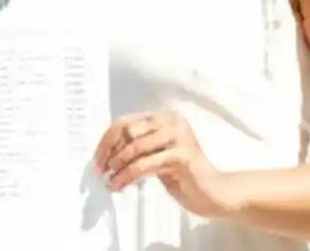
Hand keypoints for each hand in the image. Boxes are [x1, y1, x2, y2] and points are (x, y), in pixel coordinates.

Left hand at [93, 111, 240, 219]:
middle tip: (101, 170)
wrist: (213, 192)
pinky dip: (127, 176)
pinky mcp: (181, 155)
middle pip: (127, 130)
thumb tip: (105, 153)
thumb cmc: (182, 174)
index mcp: (163, 117)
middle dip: (109, 152)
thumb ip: (137, 148)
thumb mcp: (156, 155)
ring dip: (117, 167)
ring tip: (110, 181)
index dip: (107, 141)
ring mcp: (178, 136)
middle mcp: (171, 121)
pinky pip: (145, 165)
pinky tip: (120, 185)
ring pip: (135, 148)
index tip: (97, 160)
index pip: (125, 122)